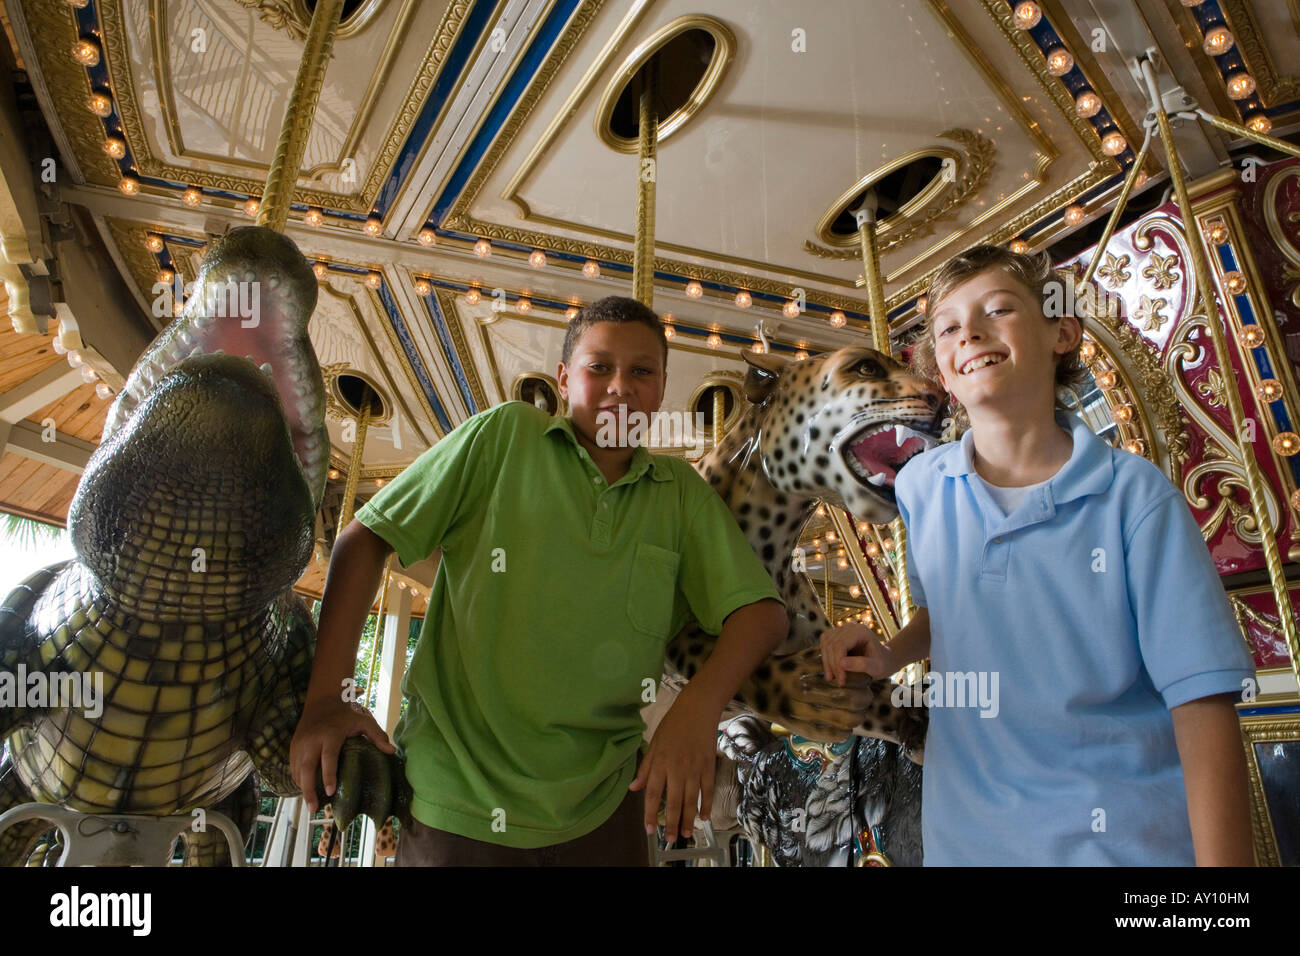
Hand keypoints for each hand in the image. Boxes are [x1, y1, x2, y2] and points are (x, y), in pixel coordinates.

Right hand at [289, 699, 395, 812]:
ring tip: (312, 805)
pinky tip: (306, 791)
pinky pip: (293, 767)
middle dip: (309, 789)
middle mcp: (312, 740)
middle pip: (307, 767)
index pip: (327, 757)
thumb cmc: (345, 714)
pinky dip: (298, 780)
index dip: (328, 775)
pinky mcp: (294, 746)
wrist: (321, 701)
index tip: (329, 791)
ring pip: (298, 770)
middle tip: (314, 809)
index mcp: (330, 734)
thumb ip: (377, 735)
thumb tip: (392, 752)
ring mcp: (300, 744)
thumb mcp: (363, 720)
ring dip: (303, 788)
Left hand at [629, 685, 719, 843]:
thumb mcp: (654, 744)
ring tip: (686, 834)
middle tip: (671, 839)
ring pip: (691, 799)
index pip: (653, 794)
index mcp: (660, 763)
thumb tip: (633, 788)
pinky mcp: (708, 766)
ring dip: (689, 819)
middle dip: (672, 823)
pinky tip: (704, 817)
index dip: (650, 813)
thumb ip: (645, 768)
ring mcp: (694, 768)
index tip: (649, 829)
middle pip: (674, 801)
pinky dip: (707, 805)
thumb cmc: (673, 725)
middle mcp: (676, 769)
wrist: (697, 709)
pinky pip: (707, 790)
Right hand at [820, 623, 899, 684]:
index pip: (840, 645)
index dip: (837, 663)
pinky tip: (831, 669)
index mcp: (861, 631)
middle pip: (832, 644)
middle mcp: (850, 627)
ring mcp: (843, 630)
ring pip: (826, 643)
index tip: (841, 679)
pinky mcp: (838, 635)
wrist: (885, 659)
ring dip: (826, 661)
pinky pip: (825, 643)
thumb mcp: (876, 667)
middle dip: (832, 664)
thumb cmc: (883, 663)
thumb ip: (861, 665)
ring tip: (832, 677)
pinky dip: (826, 657)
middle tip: (838, 681)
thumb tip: (842, 663)